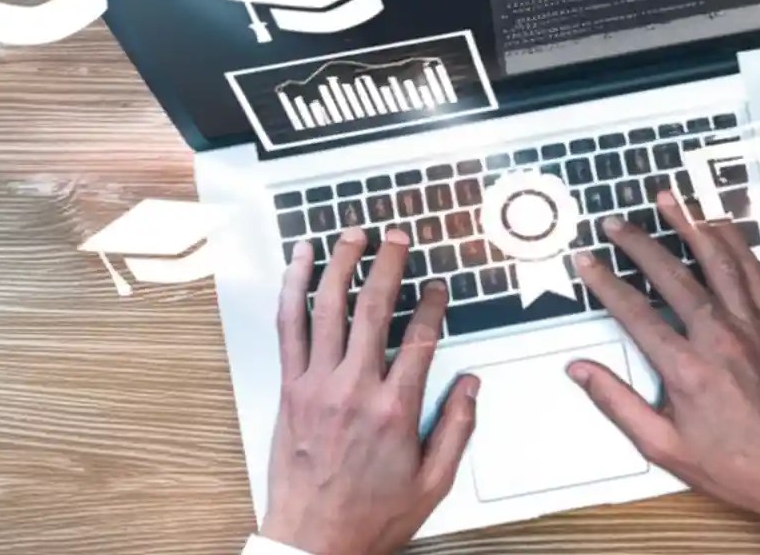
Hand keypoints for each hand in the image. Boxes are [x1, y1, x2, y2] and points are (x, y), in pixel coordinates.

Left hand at [262, 226, 478, 554]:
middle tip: (397, 238)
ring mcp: (316, 385)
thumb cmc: (370, 515)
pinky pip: (288, 327)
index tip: (438, 287)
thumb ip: (457, 429)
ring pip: (327, 308)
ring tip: (353, 235)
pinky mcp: (289, 388)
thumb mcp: (433, 482)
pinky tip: (300, 262)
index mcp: (394, 410)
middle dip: (388, 265)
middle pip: (373, 309)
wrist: (313, 540)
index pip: (420, 338)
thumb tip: (472, 384)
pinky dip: (293, 288)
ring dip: (342, 264)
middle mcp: (353, 389)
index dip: (433, 304)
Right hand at [568, 191, 759, 528]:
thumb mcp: (663, 446)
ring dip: (689, 225)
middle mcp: (719, 338)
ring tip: (667, 200)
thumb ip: (617, 402)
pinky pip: (753, 274)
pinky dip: (735, 244)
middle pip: (671, 275)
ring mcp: (750, 327)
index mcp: (686, 369)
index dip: (605, 282)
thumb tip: (580, 370)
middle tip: (613, 221)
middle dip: (638, 243)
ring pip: (718, 262)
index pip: (634, 312)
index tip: (585, 260)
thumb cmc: (735, 465)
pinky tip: (718, 225)